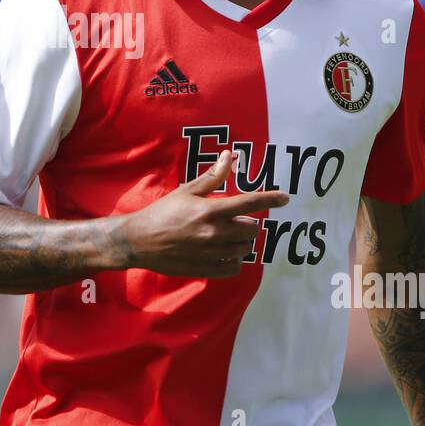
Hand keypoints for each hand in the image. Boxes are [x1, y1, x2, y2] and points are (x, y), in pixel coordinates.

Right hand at [112, 149, 289, 277]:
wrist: (139, 241)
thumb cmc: (163, 212)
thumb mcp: (186, 191)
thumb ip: (212, 177)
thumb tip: (230, 156)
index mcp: (210, 210)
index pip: (249, 203)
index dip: (271, 199)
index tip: (285, 198)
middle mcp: (214, 232)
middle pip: (251, 229)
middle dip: (248, 223)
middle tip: (235, 220)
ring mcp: (211, 253)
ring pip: (245, 249)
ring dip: (242, 242)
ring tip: (228, 236)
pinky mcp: (206, 269)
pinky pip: (234, 268)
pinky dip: (234, 260)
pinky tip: (224, 253)